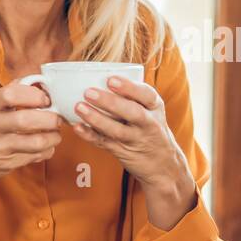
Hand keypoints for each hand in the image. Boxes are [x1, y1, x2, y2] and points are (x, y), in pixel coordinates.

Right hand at [0, 80, 63, 188]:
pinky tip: (46, 146)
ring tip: (55, 133)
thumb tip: (37, 81)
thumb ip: (10, 93)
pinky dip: (47, 150)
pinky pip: (35, 156)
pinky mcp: (6, 164)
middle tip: (57, 118)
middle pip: (26, 120)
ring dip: (53, 137)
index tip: (46, 99)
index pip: (11, 94)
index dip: (34, 95)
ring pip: (35, 142)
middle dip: (50, 119)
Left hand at [70, 75, 186, 189]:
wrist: (162, 163)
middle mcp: (148, 123)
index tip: (111, 80)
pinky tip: (78, 127)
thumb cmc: (150, 127)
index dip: (129, 87)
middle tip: (89, 92)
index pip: (147, 95)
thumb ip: (133, 97)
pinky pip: (104, 143)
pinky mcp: (122, 151)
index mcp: (155, 107)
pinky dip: (90, 135)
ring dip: (96, 119)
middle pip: (132, 113)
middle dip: (110, 102)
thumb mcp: (152, 110)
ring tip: (79, 107)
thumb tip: (99, 77)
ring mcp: (135, 139)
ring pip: (117, 130)